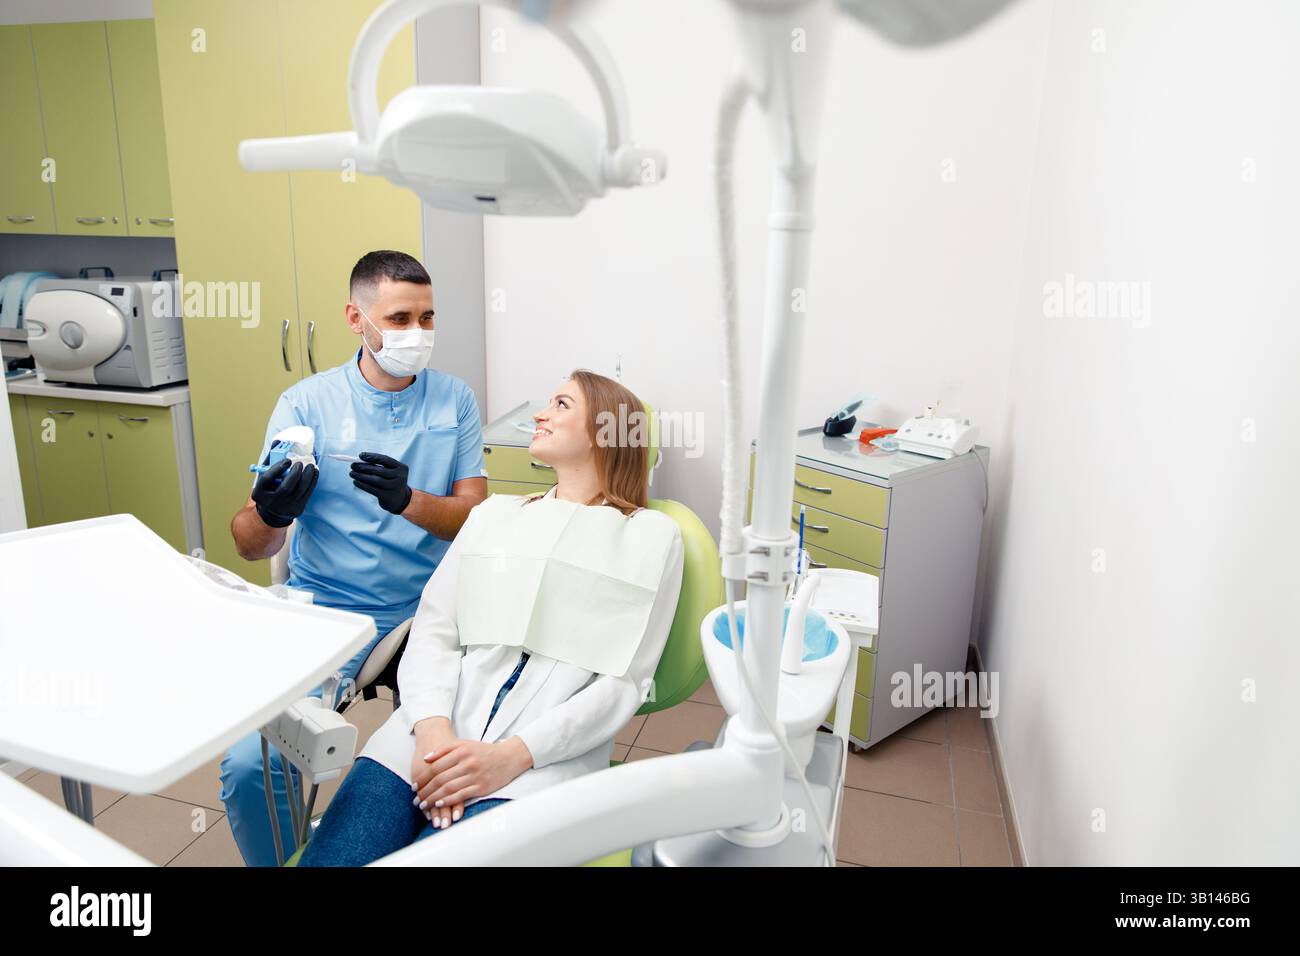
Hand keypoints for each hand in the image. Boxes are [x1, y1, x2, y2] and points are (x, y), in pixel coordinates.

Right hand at [252, 458, 317, 527]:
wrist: (273, 511)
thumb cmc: (270, 489)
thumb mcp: (265, 478)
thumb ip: (270, 462)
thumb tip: (279, 443)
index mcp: (259, 493)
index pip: (267, 479)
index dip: (277, 468)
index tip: (287, 460)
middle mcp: (271, 502)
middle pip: (285, 487)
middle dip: (295, 473)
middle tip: (299, 464)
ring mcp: (285, 507)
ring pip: (299, 490)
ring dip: (307, 476)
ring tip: (311, 466)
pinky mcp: (297, 509)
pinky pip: (307, 494)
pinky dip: (312, 482)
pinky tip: (314, 473)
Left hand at [350, 452, 412, 514]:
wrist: (399, 499)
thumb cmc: (391, 481)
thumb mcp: (390, 472)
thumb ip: (378, 466)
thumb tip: (359, 460)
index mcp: (401, 468)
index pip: (385, 459)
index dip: (372, 457)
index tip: (360, 455)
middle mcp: (400, 477)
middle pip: (379, 470)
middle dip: (364, 467)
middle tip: (353, 465)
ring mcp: (394, 487)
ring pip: (375, 480)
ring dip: (361, 476)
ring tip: (352, 473)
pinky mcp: (387, 496)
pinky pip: (372, 489)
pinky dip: (362, 485)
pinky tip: (355, 481)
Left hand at [413, 738, 533, 826]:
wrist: (508, 758)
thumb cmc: (484, 751)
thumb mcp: (465, 744)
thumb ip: (445, 749)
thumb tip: (426, 758)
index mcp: (462, 751)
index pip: (436, 766)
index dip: (423, 777)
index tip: (414, 785)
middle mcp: (468, 763)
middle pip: (440, 779)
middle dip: (425, 790)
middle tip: (416, 798)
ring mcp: (475, 776)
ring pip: (448, 789)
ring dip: (433, 798)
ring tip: (423, 804)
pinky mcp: (481, 787)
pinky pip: (460, 796)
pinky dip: (448, 801)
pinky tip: (439, 804)